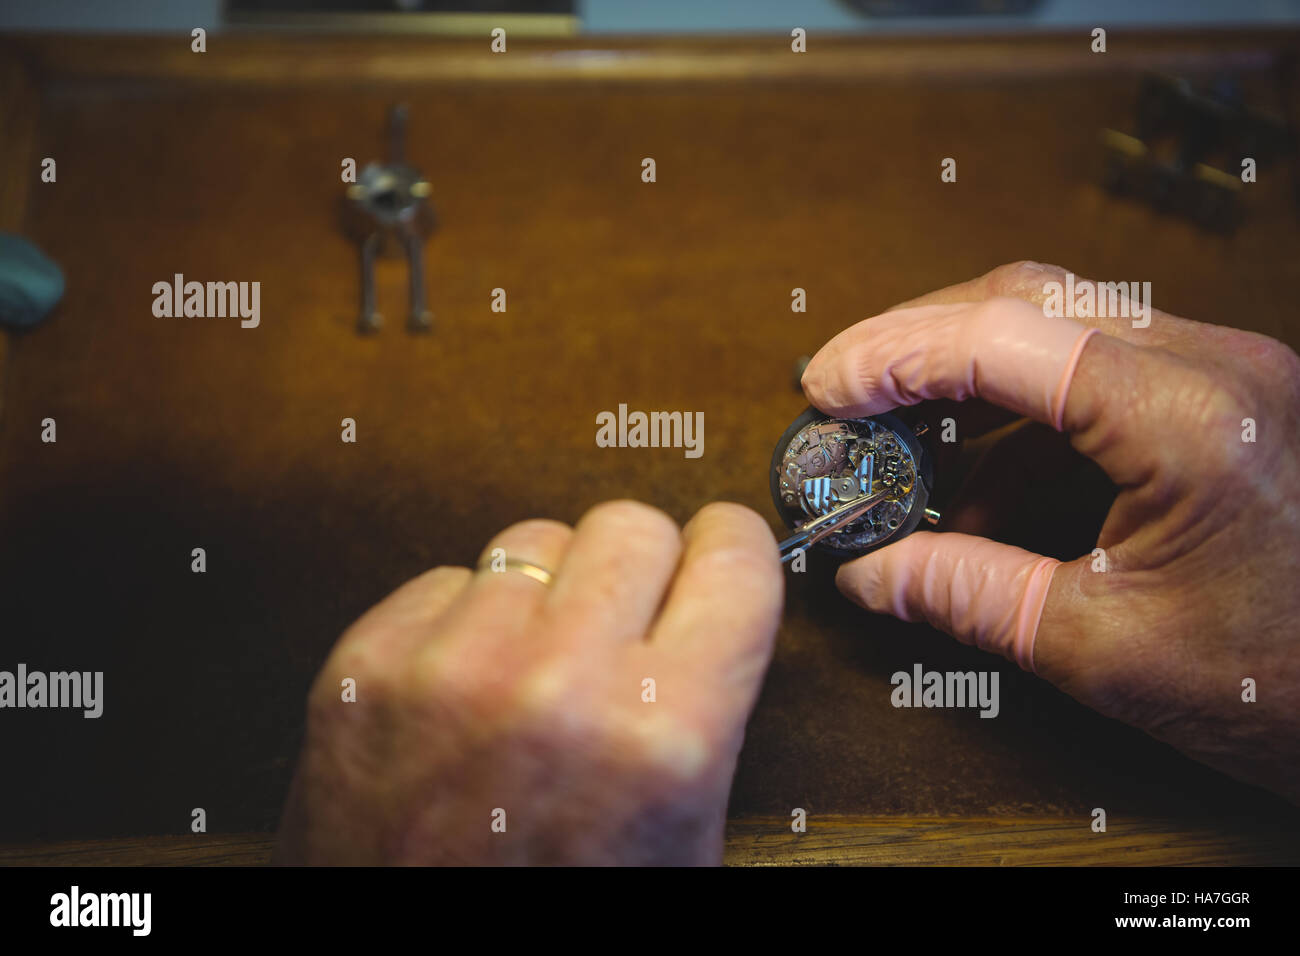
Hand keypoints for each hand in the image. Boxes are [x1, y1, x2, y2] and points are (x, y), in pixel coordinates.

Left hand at [276, 500, 781, 864]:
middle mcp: (560, 685)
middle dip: (637, 569)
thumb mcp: (683, 835)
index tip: (715, 551)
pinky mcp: (369, 664)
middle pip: (630, 524)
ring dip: (547, 593)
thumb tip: (719, 588)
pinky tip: (466, 688)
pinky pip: (449, 579)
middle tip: (621, 623)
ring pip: (535, 540)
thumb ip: (711, 703)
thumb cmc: (558, 913)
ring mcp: (455, 666)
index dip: (730, 548)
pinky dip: (465, 621)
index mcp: (665, 737)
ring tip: (534, 668)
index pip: (732, 557)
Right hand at [801, 260, 1299, 802]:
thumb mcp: (1102, 647)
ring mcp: (1227, 373)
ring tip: (901, 443)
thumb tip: (872, 573)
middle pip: (1029, 299)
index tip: (828, 388)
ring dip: (968, 373)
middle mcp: (1216, 366)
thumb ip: (969, 594)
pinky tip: (981, 488)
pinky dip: (1023, 417)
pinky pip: (1099, 371)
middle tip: (846, 392)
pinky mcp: (1224, 397)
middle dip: (918, 341)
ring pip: (1061, 322)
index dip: (895, 355)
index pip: (1006, 337)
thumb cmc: (1288, 682)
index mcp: (1189, 418)